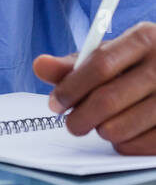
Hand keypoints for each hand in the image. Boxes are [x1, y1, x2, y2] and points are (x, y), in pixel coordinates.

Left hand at [34, 20, 155, 153]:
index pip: (100, 65)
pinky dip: (125, 144)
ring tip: (100, 124)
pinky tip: (122, 135)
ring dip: (102, 131)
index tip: (54, 103)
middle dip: (80, 117)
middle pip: (108, 99)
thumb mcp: (108, 56)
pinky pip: (143, 144)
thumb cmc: (135, 66)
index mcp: (144, 39)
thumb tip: (40, 66)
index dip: (71, 88)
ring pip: (122, 127)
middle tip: (72, 124)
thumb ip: (73, 64)